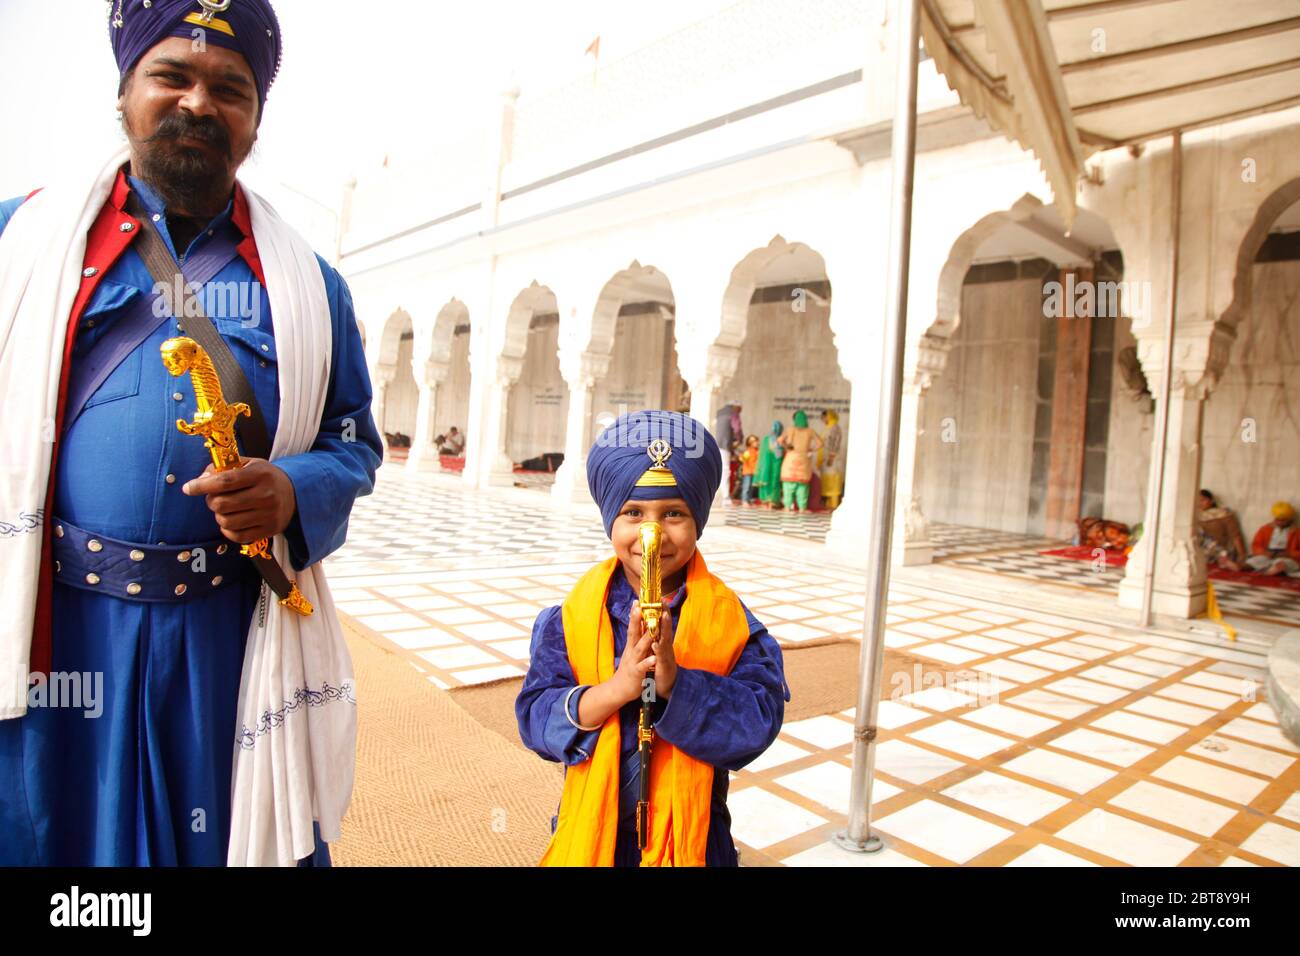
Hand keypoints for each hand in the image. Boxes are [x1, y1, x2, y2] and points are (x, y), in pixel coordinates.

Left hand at [182, 458, 296, 544]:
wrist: (295, 494)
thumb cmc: (266, 477)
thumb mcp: (250, 464)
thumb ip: (225, 468)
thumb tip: (201, 480)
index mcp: (260, 474)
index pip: (225, 481)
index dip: (202, 486)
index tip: (188, 488)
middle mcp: (266, 495)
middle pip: (222, 504)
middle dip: (211, 501)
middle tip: (214, 498)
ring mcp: (268, 515)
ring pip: (227, 522)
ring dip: (219, 516)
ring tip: (225, 509)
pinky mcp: (269, 530)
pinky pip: (237, 536)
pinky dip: (228, 530)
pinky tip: (231, 522)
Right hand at [612, 601, 656, 704]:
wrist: (619, 689)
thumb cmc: (629, 669)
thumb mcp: (631, 651)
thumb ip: (636, 639)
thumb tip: (637, 625)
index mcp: (632, 645)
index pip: (633, 627)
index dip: (635, 614)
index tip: (637, 600)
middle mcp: (631, 651)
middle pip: (633, 633)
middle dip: (636, 620)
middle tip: (639, 606)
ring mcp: (633, 662)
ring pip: (640, 648)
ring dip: (646, 638)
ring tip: (653, 629)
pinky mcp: (637, 674)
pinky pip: (643, 667)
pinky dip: (648, 662)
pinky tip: (654, 658)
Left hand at [651, 607, 676, 698]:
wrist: (666, 687)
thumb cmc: (660, 667)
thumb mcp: (658, 650)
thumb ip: (658, 638)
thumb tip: (655, 624)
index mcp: (662, 642)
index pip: (661, 624)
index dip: (661, 611)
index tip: (659, 597)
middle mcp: (666, 646)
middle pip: (665, 628)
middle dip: (665, 614)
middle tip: (663, 601)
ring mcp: (666, 655)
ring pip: (665, 639)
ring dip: (665, 628)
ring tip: (662, 616)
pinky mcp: (663, 666)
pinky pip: (660, 657)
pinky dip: (658, 650)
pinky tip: (656, 644)